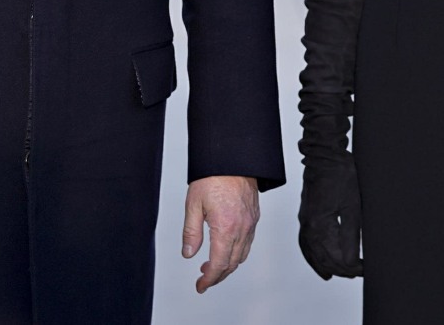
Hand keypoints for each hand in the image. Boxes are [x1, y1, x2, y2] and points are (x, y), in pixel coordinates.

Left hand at [181, 175, 258, 293]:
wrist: (233, 157)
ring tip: (212, 265)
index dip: (208, 280)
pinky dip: (237, 252)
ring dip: (228, 265)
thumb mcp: (193, 204)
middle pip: (231, 264)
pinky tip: (226, 248)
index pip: (218, 265)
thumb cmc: (213, 176)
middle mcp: (242, 228)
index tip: (200, 286)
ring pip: (242, 255)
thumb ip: (191, 232)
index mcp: (225, 228)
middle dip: (217, 276)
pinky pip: (248, 242)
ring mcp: (250, 223)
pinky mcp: (254, 216)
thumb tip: (188, 254)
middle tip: (204, 280)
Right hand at [298, 156, 362, 278]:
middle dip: (341, 269)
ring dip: (327, 265)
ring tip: (341, 274)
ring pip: (312, 254)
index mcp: (319, 224)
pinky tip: (320, 262)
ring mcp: (305, 221)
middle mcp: (308, 225)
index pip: (334, 258)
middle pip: (322, 259)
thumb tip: (352, 261)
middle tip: (359, 271)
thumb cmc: (340, 175)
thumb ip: (350, 237)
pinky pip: (306, 243)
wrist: (326, 154)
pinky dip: (313, 256)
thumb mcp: (352, 207)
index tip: (365, 269)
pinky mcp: (306, 216)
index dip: (351, 267)